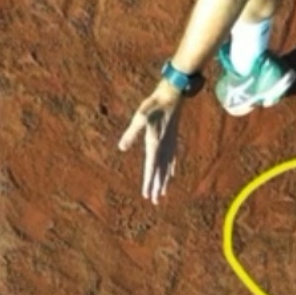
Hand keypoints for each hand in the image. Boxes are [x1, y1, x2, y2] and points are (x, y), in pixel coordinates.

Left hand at [117, 83, 183, 203]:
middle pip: (160, 171)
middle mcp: (164, 146)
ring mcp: (171, 143)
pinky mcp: (173, 138)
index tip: (147, 195)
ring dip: (164, 180)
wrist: (173, 94)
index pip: (151, 167)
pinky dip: (171, 168)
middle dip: (156, 186)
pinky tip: (171, 174)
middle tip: (154, 201)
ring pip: (167, 167)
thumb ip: (131, 133)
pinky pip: (173, 158)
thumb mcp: (140, 116)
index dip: (148, 182)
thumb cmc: (154, 104)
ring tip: (162, 192)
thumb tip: (122, 147)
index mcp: (155, 143)